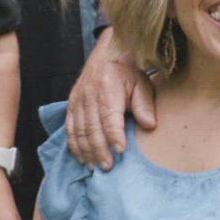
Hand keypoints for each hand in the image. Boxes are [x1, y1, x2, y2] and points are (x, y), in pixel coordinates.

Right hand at [63, 30, 155, 170]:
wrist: (109, 52)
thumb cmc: (129, 71)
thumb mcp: (142, 84)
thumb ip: (144, 105)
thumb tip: (149, 126)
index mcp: (108, 89)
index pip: (109, 117)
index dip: (114, 135)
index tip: (121, 151)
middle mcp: (89, 95)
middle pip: (91, 128)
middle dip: (99, 150)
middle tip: (108, 167)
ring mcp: (78, 100)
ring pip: (79, 131)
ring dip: (86, 151)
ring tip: (95, 167)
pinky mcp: (72, 104)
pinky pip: (70, 128)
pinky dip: (74, 145)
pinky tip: (82, 157)